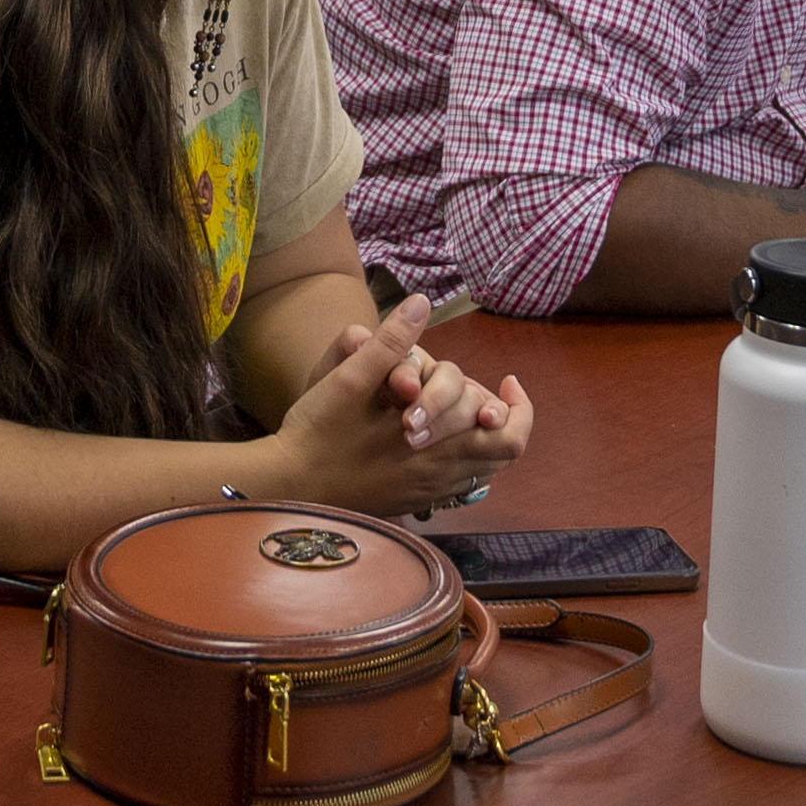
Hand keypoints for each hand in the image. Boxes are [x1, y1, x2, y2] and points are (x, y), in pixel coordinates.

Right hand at [265, 310, 533, 519]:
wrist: (287, 486)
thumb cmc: (317, 431)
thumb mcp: (349, 380)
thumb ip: (390, 343)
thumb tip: (421, 303)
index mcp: (435, 445)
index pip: (506, 435)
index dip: (518, 407)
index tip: (506, 380)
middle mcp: (440, 475)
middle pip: (502, 454)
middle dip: (501, 417)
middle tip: (484, 391)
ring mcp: (427, 493)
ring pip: (483, 471)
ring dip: (483, 438)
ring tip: (465, 410)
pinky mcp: (412, 502)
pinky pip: (458, 484)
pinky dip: (463, 457)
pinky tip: (438, 435)